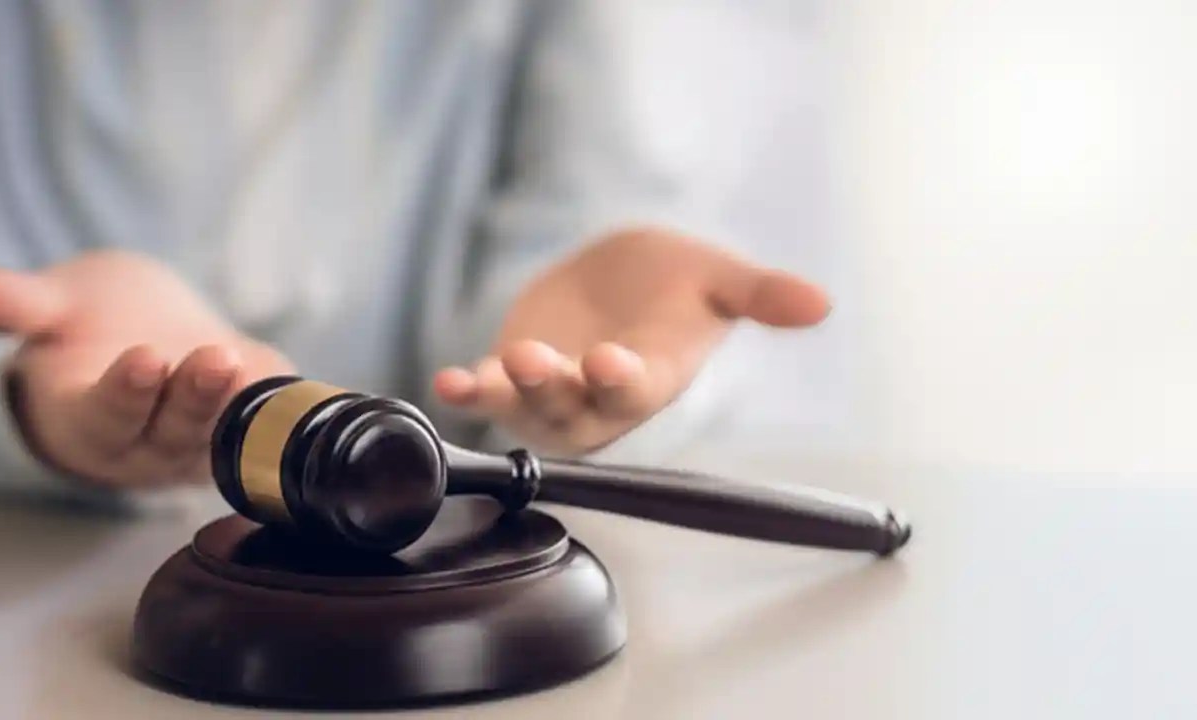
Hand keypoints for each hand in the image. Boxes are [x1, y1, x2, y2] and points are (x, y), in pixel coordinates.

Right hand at [0, 250, 293, 487]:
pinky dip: (290, 408)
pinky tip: (308, 386)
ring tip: (262, 368)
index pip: (108, 417)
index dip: (127, 393)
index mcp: (90, 422)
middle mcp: (149, 444)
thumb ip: (19, 304)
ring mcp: (205, 441)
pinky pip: (274, 423)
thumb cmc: (82, 325)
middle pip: (177, 430)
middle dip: (197, 397)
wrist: (135, 335)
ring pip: (229, 432)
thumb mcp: (49, 306)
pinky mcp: (251, 425)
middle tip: (217, 360)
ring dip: (248, 404)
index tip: (144, 360)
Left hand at [432, 227, 829, 454]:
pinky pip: (487, 392)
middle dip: (553, 389)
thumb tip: (822, 302)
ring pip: (528, 407)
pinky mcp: (511, 375)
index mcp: (653, 374)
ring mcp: (553, 390)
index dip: (622, 378)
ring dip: (505, 395)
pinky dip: (467, 392)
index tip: (610, 360)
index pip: (638, 386)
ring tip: (479, 377)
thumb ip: (760, 294)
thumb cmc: (677, 282)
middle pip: (576, 407)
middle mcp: (601, 395)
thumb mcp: (718, 276)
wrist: (623, 277)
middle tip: (533, 362)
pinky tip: (445, 384)